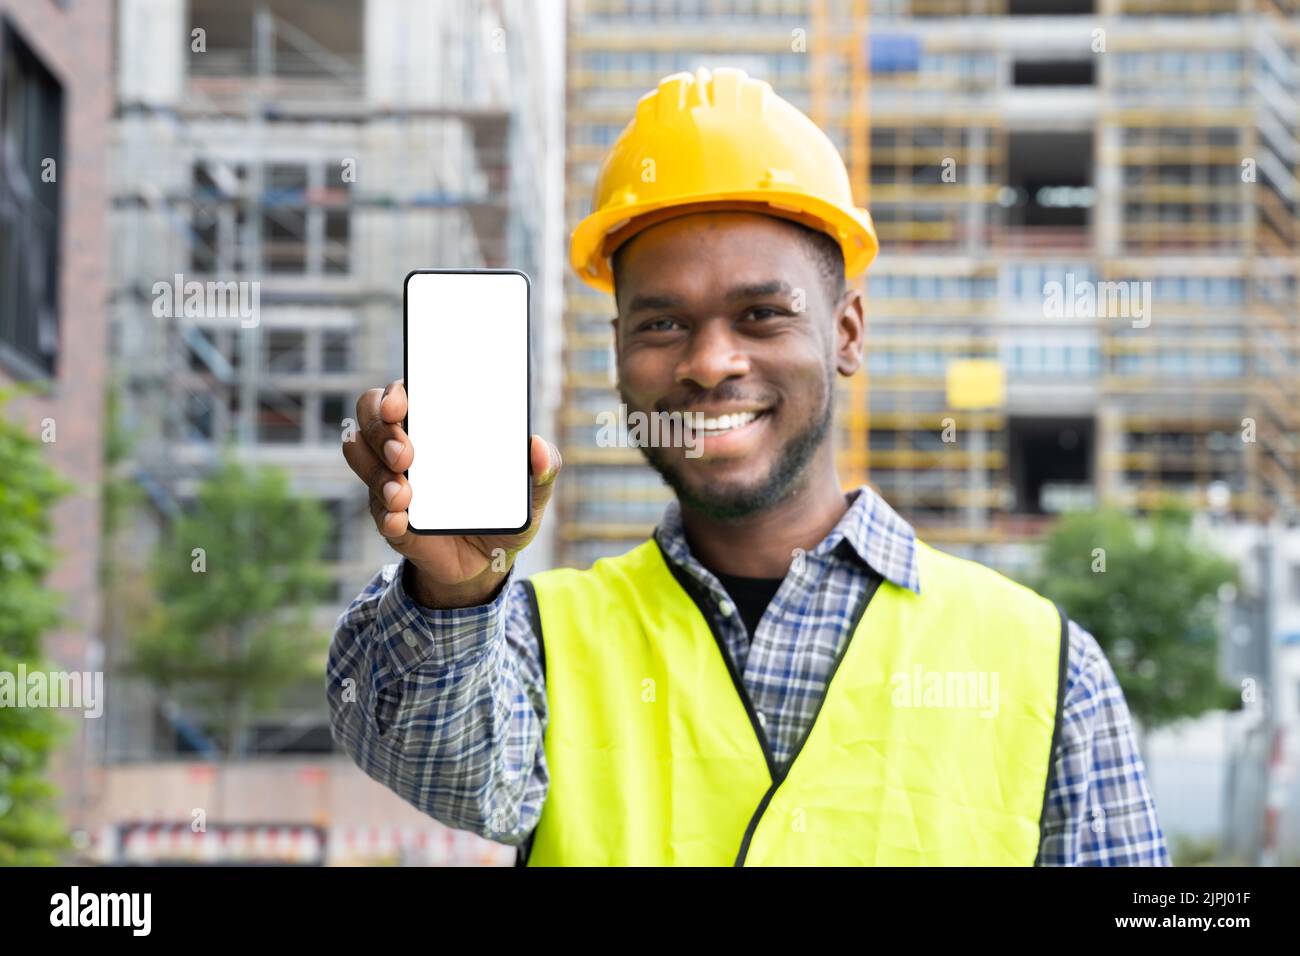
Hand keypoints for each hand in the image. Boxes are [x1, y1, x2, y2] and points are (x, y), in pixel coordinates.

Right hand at [342, 379, 561, 607]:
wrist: (490, 562)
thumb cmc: (505, 509)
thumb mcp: (532, 491)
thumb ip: (545, 467)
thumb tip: (539, 447)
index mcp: (439, 425)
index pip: (401, 393)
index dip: (393, 393)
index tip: (400, 405)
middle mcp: (407, 445)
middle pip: (369, 416)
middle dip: (380, 432)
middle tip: (406, 455)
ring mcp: (392, 481)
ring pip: (359, 457)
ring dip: (377, 473)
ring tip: (405, 494)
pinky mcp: (392, 520)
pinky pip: (376, 512)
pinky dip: (386, 515)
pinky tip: (401, 520)